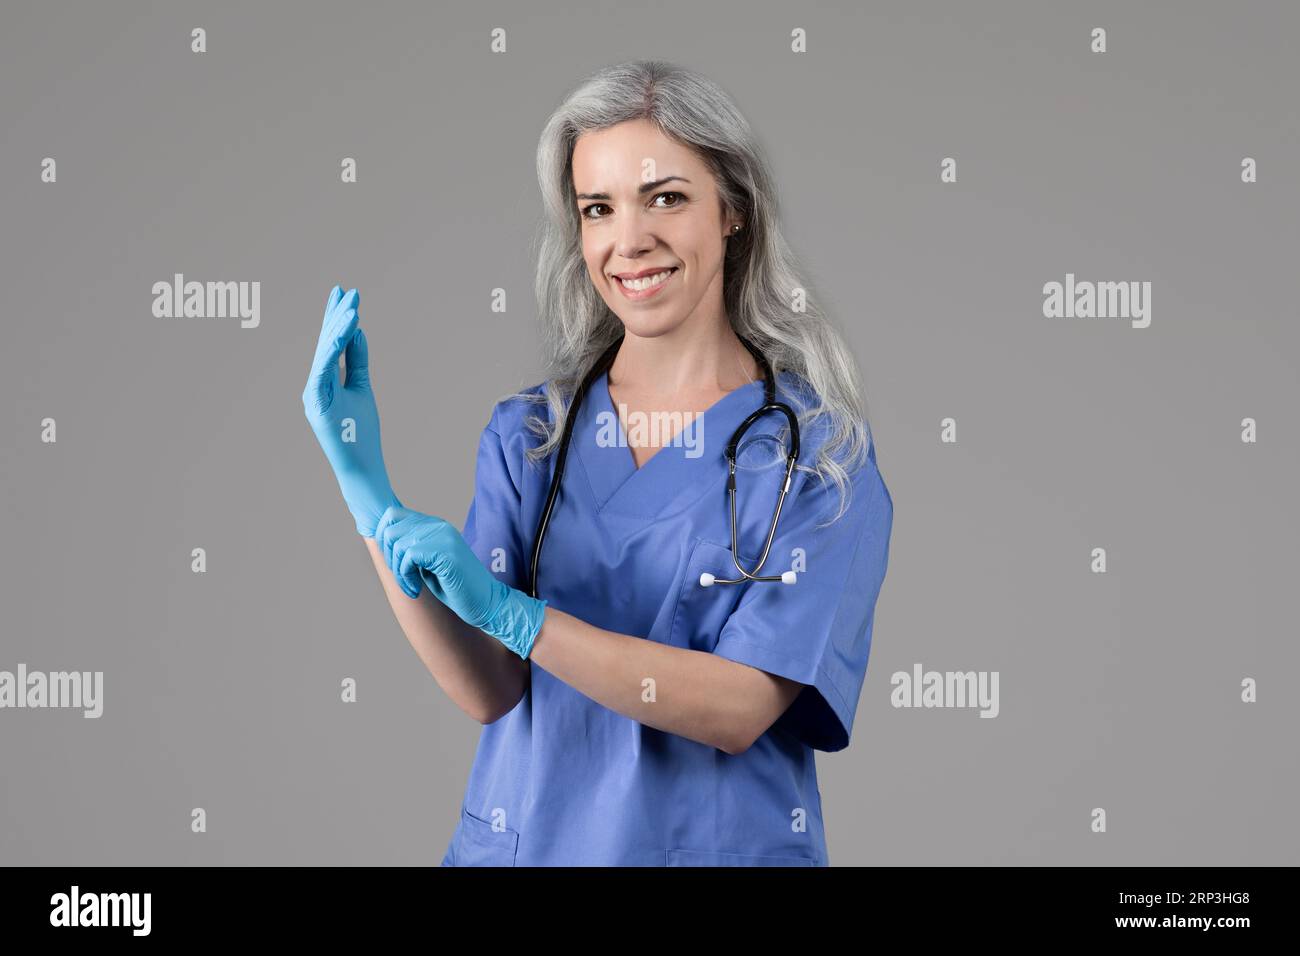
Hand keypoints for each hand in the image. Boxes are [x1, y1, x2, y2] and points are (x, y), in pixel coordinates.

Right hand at [302, 285, 400, 536]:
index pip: (330, 344)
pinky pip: (325, 369)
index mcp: (323, 382)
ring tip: (353, 305)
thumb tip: (358, 331)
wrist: (361, 468)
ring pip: (324, 353)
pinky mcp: (317, 406)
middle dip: (336, 315)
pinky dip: (336, 347)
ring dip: (338, 327)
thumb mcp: (361, 388)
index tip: (345, 294)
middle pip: (325, 344)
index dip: (336, 318)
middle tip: (348, 290)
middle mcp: (314, 386)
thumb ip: (357, 361)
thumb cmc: (361, 433)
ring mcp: (313, 396)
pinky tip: (348, 328)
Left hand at [375, 505, 547, 659]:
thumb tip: (381, 541)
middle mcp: (439, 526)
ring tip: (411, 586)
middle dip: (389, 556)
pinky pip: (409, 556)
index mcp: (435, 526)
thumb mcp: (427, 565)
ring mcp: (444, 537)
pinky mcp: (446, 552)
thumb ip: (409, 550)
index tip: (395, 565)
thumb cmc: (457, 588)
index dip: (384, 539)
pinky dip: (405, 576)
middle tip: (403, 577)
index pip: (394, 516)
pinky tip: (416, 590)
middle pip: (391, 527)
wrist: (487, 603)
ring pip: (398, 542)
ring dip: (398, 570)